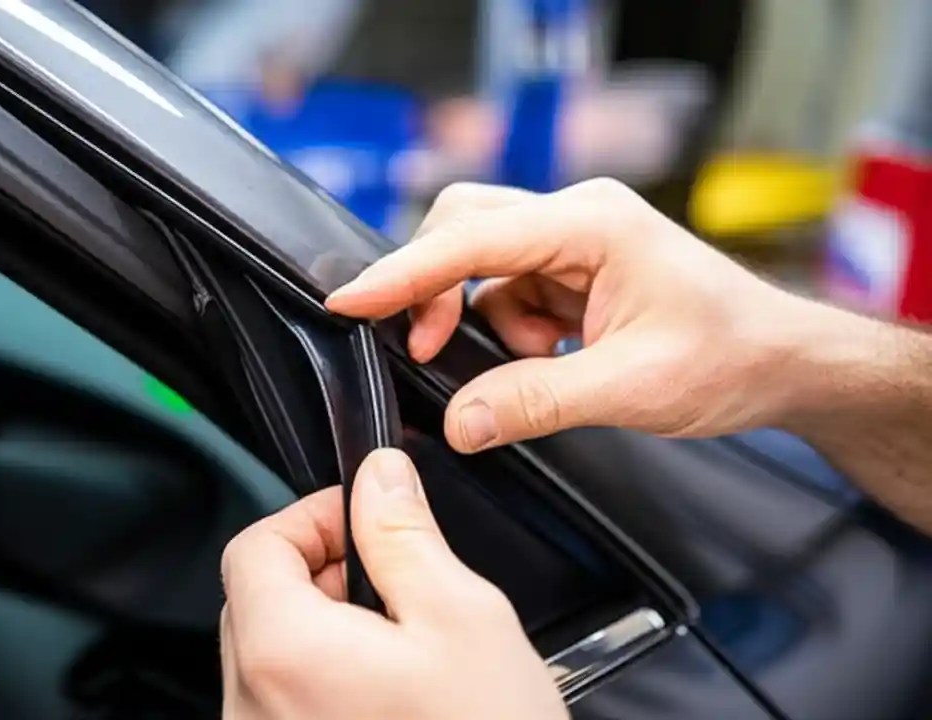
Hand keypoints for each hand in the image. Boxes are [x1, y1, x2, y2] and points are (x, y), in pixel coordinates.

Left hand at [220, 449, 566, 719]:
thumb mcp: (461, 619)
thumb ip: (404, 534)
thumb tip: (380, 477)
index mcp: (283, 652)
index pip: (254, 545)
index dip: (312, 517)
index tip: (365, 520)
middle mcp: (251, 705)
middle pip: (257, 598)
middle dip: (321, 571)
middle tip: (392, 579)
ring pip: (271, 653)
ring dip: (326, 627)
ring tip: (403, 646)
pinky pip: (284, 704)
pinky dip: (326, 678)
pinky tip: (392, 695)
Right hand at [326, 179, 821, 450]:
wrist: (783, 363)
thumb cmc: (731, 356)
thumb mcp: (631, 387)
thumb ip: (536, 401)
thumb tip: (458, 421)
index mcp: (592, 223)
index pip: (472, 238)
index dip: (403, 273)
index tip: (349, 300)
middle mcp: (576, 219)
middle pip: (463, 229)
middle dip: (432, 290)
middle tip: (425, 351)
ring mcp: (572, 243)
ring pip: (479, 267)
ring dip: (478, 322)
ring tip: (531, 368)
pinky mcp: (570, 272)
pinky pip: (505, 294)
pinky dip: (505, 333)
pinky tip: (549, 360)